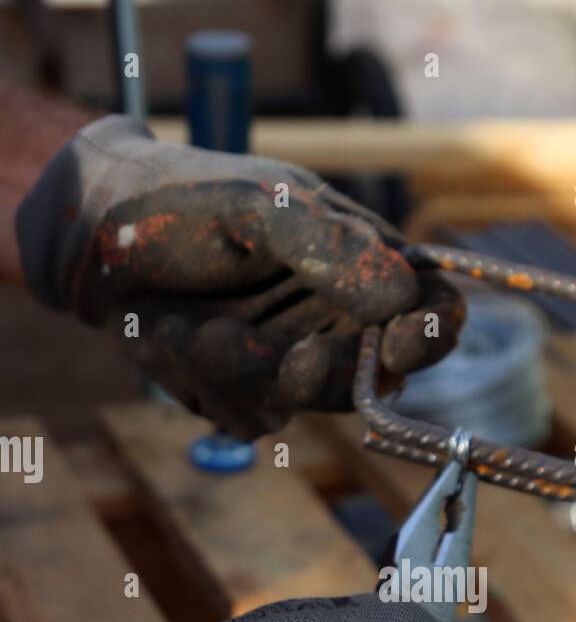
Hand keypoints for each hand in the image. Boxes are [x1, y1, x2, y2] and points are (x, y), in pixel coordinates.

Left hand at [15, 116, 464, 438]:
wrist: (96, 239)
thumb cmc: (185, 202)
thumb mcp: (263, 208)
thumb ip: (334, 249)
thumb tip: (403, 296)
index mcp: (365, 265)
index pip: (434, 310)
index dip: (431, 337)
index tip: (398, 348)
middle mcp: (340, 320)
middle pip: (373, 380)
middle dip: (326, 375)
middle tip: (293, 362)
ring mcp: (294, 362)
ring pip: (302, 404)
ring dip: (243, 371)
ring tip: (193, 326)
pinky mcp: (247, 394)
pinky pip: (249, 419)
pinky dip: (207, 384)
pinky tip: (177, 342)